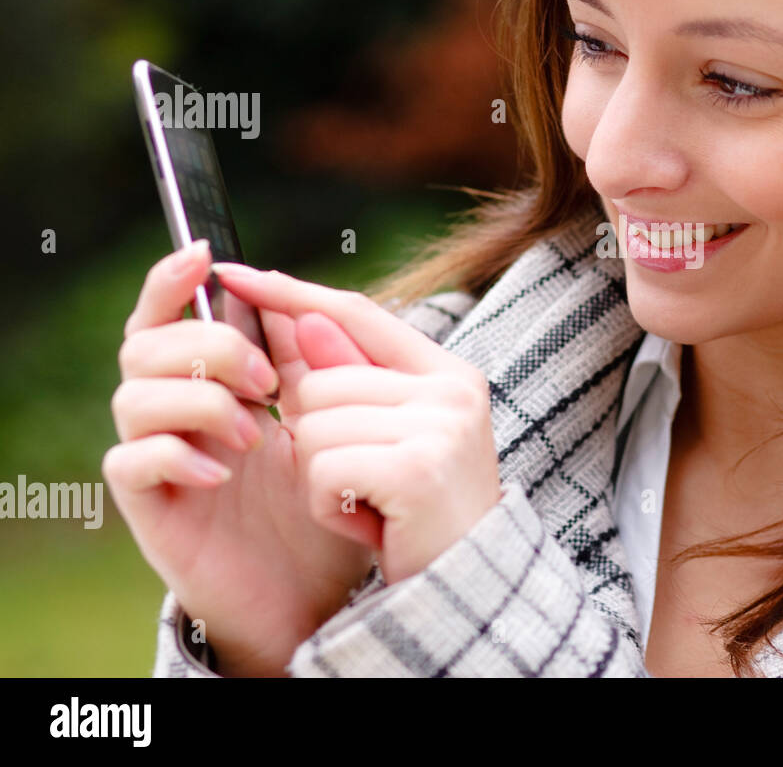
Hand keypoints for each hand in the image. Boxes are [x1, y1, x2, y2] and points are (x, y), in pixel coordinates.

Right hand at [105, 241, 374, 677]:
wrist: (321, 588)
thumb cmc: (326, 496)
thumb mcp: (332, 417)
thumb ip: (315, 357)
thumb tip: (292, 295)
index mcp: (213, 380)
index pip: (170, 314)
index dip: (174, 280)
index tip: (208, 258)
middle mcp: (175, 412)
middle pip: (145, 343)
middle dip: (210, 347)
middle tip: (269, 381)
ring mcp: (158, 458)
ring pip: (132, 396)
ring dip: (199, 401)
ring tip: (257, 433)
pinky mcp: (151, 508)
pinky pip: (129, 462)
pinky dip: (173, 455)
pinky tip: (220, 472)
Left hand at [210, 262, 503, 584]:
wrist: (467, 588)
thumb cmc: (421, 512)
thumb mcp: (389, 436)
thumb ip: (348, 376)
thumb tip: (299, 315)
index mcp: (447, 372)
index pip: (356, 312)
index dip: (292, 293)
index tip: (235, 274)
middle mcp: (450, 390)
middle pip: (318, 381)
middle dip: (317, 437)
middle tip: (364, 481)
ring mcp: (438, 427)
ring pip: (312, 427)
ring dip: (321, 477)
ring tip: (368, 503)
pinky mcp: (415, 470)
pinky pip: (321, 468)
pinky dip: (327, 505)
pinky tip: (367, 523)